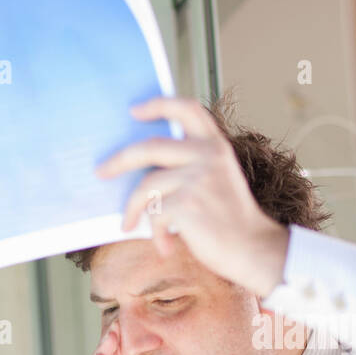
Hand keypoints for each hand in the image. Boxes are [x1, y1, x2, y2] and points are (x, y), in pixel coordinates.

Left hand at [96, 96, 289, 296]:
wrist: (254, 250)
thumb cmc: (231, 220)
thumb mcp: (219, 180)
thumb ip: (193, 165)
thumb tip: (143, 168)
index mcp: (216, 146)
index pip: (187, 109)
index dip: (159, 104)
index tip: (135, 111)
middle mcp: (208, 156)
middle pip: (149, 147)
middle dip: (119, 161)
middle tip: (101, 172)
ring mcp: (198, 179)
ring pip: (146, 187)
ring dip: (132, 209)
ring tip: (129, 224)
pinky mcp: (188, 204)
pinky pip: (155, 215)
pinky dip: (156, 234)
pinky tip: (166, 246)